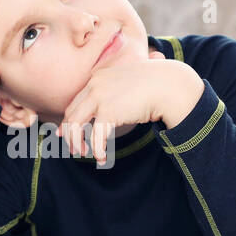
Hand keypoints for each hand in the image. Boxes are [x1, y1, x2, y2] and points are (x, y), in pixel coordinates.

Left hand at [62, 55, 202, 164]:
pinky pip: (96, 136)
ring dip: (77, 143)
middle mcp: (94, 85)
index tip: (66, 133)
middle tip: (75, 149)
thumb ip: (116, 94)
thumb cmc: (155, 86)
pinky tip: (102, 158)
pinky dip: (97, 150)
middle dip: (70, 134)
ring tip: (84, 154)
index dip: (69, 120)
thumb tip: (111, 111)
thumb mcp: (129, 85)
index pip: (76, 102)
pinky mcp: (108, 111)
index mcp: (98, 77)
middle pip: (71, 114)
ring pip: (76, 125)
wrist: (168, 86)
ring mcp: (99, 97)